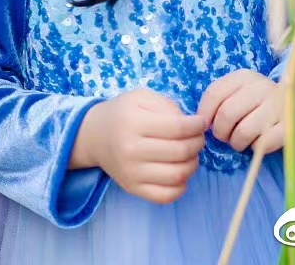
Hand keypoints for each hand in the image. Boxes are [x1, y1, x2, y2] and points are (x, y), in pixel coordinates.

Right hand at [73, 89, 205, 205]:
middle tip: (197, 138)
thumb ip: (168, 106)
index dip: (197, 126)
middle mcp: (130, 149)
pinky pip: (167, 196)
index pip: (178, 128)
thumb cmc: (123, 114)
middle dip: (197, 143)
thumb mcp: (141, 98)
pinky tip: (179, 172)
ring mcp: (131, 172)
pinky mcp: (132, 188)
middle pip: (181, 152)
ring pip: (178, 175)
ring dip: (193, 164)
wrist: (94, 135)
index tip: (200, 123)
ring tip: (190, 155)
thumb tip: (193, 125)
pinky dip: (181, 186)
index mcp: (132, 122)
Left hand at [198, 70, 285, 155]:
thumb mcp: (241, 91)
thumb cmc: (260, 101)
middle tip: (225, 137)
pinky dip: (255, 148)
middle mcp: (261, 88)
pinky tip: (257, 143)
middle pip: (226, 115)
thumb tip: (200, 120)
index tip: (206, 125)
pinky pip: (262, 144)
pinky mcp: (290, 127)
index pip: (214, 94)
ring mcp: (277, 107)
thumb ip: (220, 99)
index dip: (205, 113)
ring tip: (240, 141)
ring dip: (236, 143)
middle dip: (220, 132)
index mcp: (244, 77)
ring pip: (243, 132)